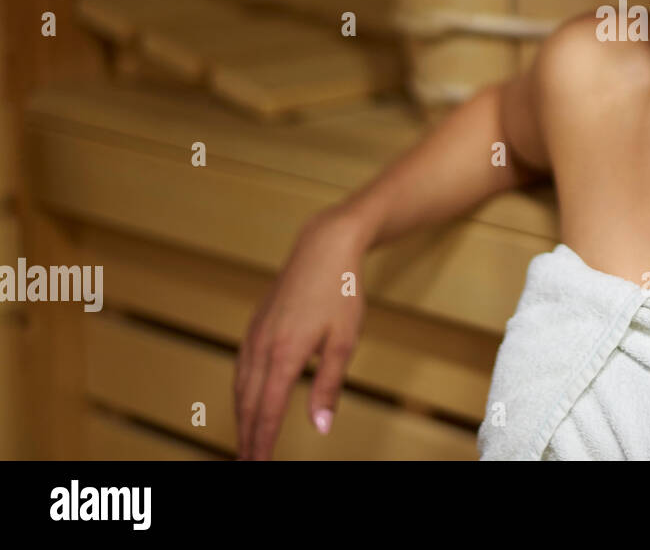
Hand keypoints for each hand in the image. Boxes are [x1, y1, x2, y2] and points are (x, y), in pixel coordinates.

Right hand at [234, 208, 369, 458]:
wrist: (324, 247)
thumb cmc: (341, 291)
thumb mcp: (344, 340)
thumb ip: (329, 386)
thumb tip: (320, 427)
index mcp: (285, 355)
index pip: (268, 412)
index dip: (263, 443)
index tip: (259, 466)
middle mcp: (262, 347)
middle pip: (248, 405)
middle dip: (246, 439)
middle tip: (247, 465)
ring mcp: (254, 335)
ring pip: (240, 388)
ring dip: (240, 419)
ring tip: (245, 444)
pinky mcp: (255, 325)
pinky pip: (241, 368)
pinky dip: (240, 394)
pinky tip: (246, 403)